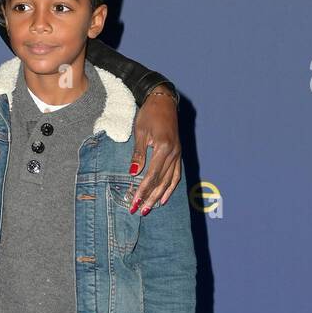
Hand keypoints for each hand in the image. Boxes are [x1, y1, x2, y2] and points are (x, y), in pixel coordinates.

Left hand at [129, 89, 181, 212]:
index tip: (134, 202)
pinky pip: (176, 174)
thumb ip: (137, 154)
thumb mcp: (140, 132)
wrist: (163, 101)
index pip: (152, 175)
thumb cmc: (149, 114)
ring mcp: (178, 154)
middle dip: (150, 197)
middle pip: (161, 181)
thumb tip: (133, 173)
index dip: (143, 190)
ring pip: (170, 180)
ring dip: (160, 196)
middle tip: (139, 210)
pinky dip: (171, 187)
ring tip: (150, 208)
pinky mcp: (178, 153)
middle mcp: (173, 153)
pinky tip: (164, 197)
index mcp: (163, 148)